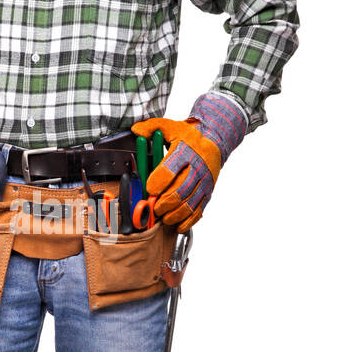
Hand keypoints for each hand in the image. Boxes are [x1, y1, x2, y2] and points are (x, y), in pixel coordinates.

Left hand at [132, 93, 245, 230]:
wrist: (215, 140)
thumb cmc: (189, 136)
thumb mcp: (171, 126)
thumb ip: (152, 127)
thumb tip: (136, 130)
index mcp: (186, 151)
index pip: (170, 169)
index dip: (158, 181)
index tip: (149, 189)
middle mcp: (197, 168)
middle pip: (180, 191)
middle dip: (164, 203)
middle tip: (153, 207)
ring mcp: (204, 182)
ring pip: (190, 204)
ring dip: (174, 214)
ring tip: (163, 217)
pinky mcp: (208, 192)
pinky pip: (199, 211)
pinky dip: (188, 221)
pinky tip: (178, 225)